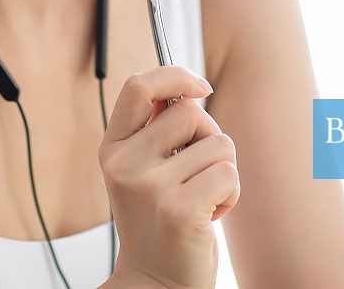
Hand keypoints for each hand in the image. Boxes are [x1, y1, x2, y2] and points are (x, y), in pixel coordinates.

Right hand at [98, 65, 240, 288]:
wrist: (156, 282)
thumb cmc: (158, 222)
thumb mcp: (142, 172)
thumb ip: (156, 131)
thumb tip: (188, 88)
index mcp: (112, 149)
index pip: (138, 87)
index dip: (174, 75)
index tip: (200, 86)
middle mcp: (124, 165)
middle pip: (191, 112)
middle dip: (208, 136)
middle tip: (197, 172)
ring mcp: (150, 188)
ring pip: (218, 144)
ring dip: (222, 171)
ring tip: (201, 199)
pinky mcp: (179, 210)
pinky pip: (228, 174)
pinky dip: (231, 194)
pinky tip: (209, 215)